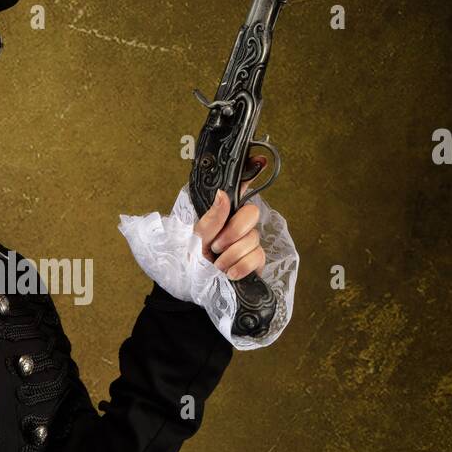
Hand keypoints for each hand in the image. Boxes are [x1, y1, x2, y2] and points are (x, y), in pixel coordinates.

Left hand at [193, 159, 267, 280]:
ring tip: (217, 265)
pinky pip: (257, 256)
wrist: (193, 289)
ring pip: (252, 239)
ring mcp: (248, 242)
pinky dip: (241, 266)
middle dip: (233, 232)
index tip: (261, 161)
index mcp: (222, 214)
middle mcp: (238, 224)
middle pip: (252, 213)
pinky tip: (229, 273)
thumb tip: (223, 193)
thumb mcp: (196, 238)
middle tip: (216, 247)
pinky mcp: (256, 260)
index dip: (251, 174)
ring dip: (231, 255)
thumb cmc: (191, 260)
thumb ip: (212, 218)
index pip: (239, 190)